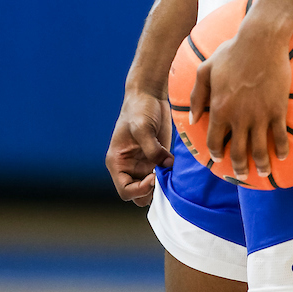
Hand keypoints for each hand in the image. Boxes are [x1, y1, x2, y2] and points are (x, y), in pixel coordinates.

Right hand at [105, 87, 173, 205]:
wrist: (150, 95)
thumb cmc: (139, 109)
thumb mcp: (142, 128)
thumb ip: (152, 149)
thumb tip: (166, 165)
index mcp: (117, 162)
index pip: (125, 192)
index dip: (139, 190)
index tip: (153, 177)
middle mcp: (129, 167)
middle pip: (139, 196)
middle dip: (151, 191)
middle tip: (162, 176)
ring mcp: (144, 165)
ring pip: (152, 189)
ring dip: (161, 185)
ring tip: (169, 171)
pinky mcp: (158, 159)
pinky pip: (163, 177)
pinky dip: (170, 176)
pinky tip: (175, 165)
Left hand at [190, 24, 290, 181]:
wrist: (261, 40)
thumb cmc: (232, 51)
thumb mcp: (206, 69)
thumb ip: (197, 96)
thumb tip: (194, 119)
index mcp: (219, 109)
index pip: (215, 141)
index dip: (216, 154)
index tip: (219, 160)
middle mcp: (239, 117)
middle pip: (238, 152)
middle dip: (239, 168)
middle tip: (241, 175)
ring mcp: (260, 115)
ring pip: (259, 150)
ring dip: (261, 165)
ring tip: (264, 172)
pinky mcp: (278, 109)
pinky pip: (280, 136)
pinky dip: (281, 149)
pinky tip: (282, 156)